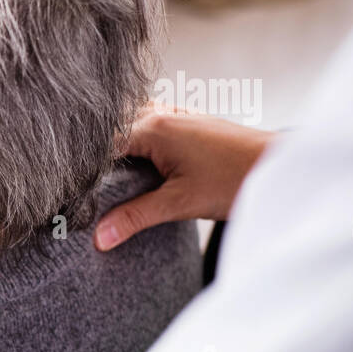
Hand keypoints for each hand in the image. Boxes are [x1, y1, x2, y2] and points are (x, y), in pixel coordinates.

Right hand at [95, 104, 272, 250]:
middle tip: (81, 186)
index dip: (83, 169)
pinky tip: (136, 161)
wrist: (281, 167)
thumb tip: (99, 237)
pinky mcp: (189, 123)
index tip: (71, 193)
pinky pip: (149, 122)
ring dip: (116, 144)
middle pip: (111, 130)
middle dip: (95, 155)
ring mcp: (176, 115)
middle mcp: (161, 114)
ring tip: (104, 174)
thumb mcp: (179, 204)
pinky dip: (136, 139)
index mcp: (154, 129)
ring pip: (130, 122)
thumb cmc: (235, 181)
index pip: (100, 145)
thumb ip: (135, 217)